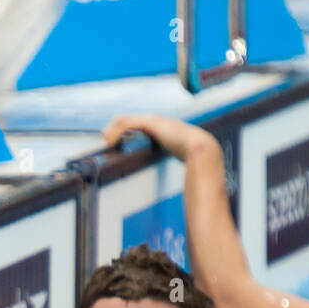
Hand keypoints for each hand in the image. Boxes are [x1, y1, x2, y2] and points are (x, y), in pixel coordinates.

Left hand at [102, 113, 218, 162]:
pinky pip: (129, 124)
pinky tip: (110, 140)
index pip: (143, 124)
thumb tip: (187, 187)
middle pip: (132, 120)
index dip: (130, 130)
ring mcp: (155, 121)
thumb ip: (182, 166)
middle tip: (107, 137)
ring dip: (114, 129)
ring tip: (106, 139)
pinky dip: (117, 131)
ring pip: (127, 120)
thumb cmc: (197, 158)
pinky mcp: (151, 123)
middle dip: (118, 127)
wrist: (202, 150)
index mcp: (166, 128)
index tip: (120, 140)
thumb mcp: (185, 161)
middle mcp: (159, 121)